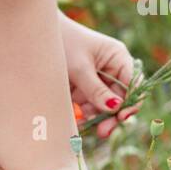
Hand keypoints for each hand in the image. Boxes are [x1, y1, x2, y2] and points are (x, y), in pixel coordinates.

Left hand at [59, 15, 139, 137]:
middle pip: (121, 98)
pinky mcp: (86, 89)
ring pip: (106, 106)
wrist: (37, 37)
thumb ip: (97, 90)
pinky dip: (86, 115)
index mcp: (118, 58)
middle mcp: (112, 70)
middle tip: (104, 132)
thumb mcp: (80, 68)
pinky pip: (91, 106)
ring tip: (83, 125)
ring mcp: (99, 80)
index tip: (122, 116)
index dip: (132, 101)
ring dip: (97, 118)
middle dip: (113, 115)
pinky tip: (77, 123)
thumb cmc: (62, 43)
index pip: (133, 83)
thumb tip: (115, 109)